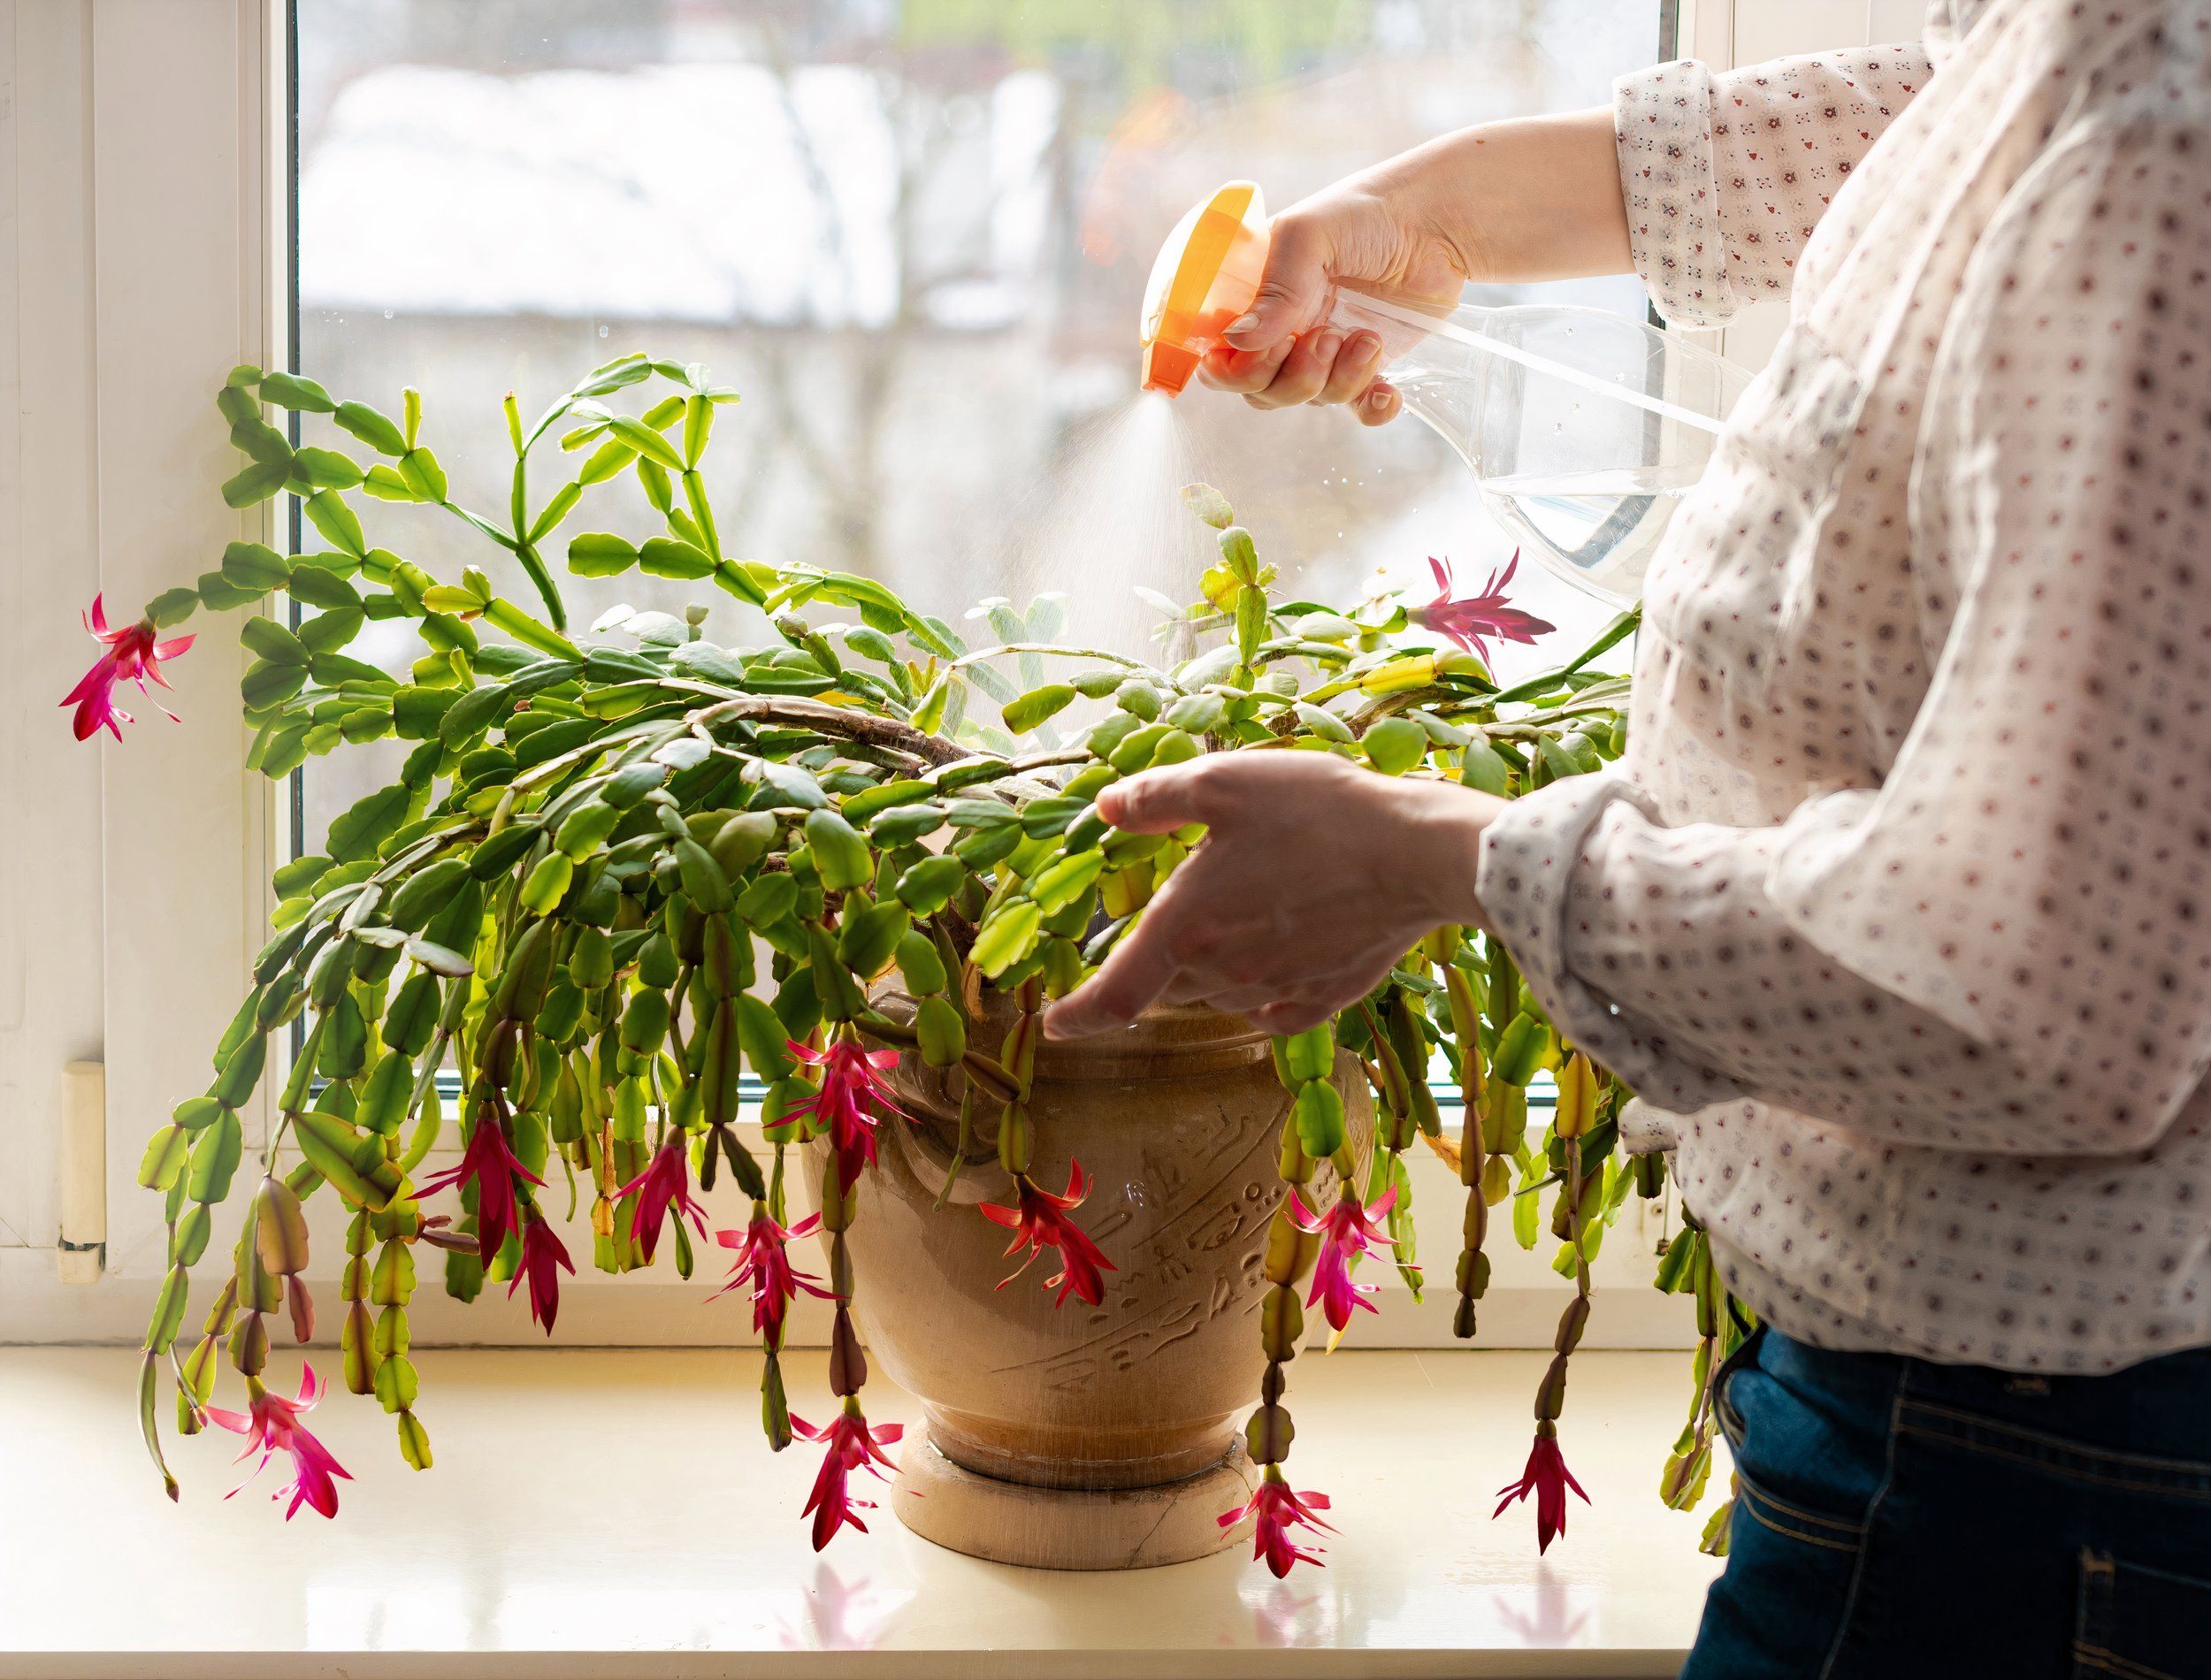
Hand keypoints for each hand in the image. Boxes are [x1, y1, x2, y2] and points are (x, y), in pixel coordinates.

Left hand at [1043, 753, 1502, 1040]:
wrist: (1419, 855)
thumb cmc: (1320, 812)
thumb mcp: (1226, 782)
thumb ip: (1157, 798)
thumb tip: (1106, 809)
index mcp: (1186, 927)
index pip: (1114, 995)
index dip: (1076, 1016)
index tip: (1053, 1025)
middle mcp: (1224, 971)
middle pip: (1167, 989)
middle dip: (1157, 964)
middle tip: (1178, 916)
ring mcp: (1277, 990)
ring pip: (1218, 996)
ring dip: (1211, 970)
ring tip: (1241, 913)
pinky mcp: (1324, 996)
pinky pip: (1274, 1010)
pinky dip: (1261, 993)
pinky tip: (1278, 961)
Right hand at [1198, 161, 1466, 425]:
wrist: (1436, 220)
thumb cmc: (1365, 214)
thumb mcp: (1309, 236)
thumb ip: (1276, 289)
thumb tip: (1239, 342)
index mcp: (1256, 300)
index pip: (1219, 357)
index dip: (1230, 371)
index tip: (1264, 353)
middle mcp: (1284, 331)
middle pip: (1261, 391)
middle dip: (1293, 376)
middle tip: (1325, 337)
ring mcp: (1326, 352)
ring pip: (1310, 399)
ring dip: (1339, 379)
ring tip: (1367, 337)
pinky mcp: (1368, 367)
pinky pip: (1359, 410)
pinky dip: (1372, 408)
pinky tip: (1388, 389)